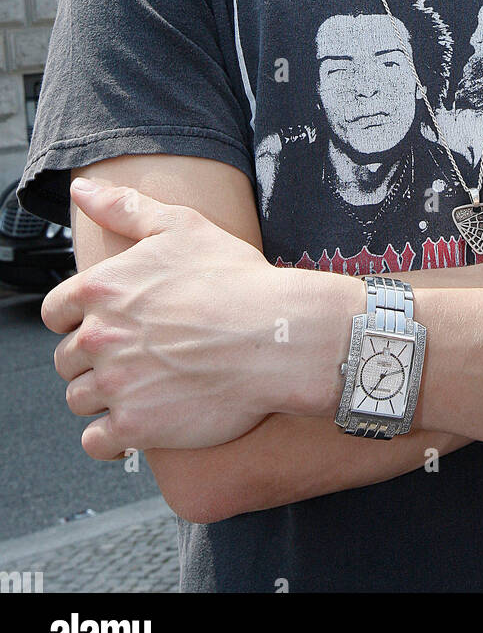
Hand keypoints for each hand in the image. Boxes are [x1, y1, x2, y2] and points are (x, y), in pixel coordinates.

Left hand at [42, 178, 356, 459]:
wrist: (277, 336)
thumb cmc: (235, 279)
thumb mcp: (180, 225)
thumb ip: (124, 207)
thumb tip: (82, 190)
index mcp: (101, 289)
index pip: (55, 313)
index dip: (79, 320)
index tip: (107, 325)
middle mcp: (99, 337)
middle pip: (67, 359)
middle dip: (95, 359)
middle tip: (136, 356)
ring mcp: (115, 385)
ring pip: (80, 400)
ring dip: (104, 397)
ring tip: (142, 387)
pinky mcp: (136, 426)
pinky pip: (98, 442)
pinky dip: (111, 439)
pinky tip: (138, 423)